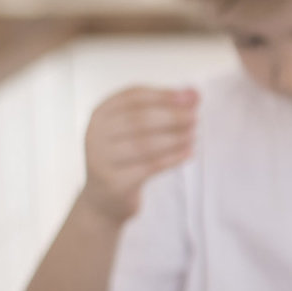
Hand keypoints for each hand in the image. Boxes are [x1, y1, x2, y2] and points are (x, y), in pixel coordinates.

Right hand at [79, 86, 197, 222]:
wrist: (104, 198)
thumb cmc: (127, 156)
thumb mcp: (139, 130)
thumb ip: (165, 108)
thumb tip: (195, 92)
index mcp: (101, 114)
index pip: (133, 96)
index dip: (164, 95)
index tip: (191, 97)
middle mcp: (96, 134)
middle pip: (138, 119)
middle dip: (172, 116)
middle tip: (195, 118)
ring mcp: (102, 158)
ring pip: (144, 144)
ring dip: (175, 138)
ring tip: (193, 135)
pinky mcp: (114, 181)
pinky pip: (149, 167)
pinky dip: (173, 158)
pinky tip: (189, 153)